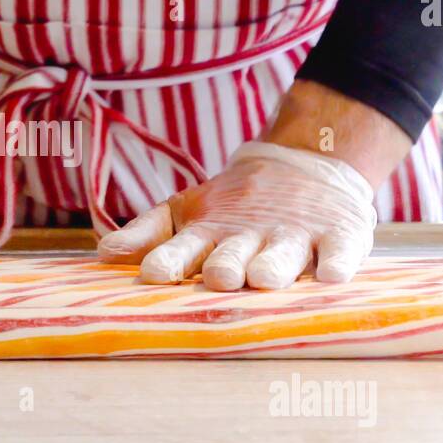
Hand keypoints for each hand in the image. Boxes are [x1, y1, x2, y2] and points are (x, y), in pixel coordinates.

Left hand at [97, 141, 376, 289]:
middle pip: (233, 255)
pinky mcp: (338, 235)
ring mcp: (295, 235)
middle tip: (219, 276)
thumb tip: (102, 251)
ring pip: (282, 255)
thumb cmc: (235, 204)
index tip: (152, 274)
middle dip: (224, 266)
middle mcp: (250, 236)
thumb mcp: (188, 211)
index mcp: (211, 232)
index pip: (183, 247)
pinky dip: (338, 263)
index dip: (168, 261)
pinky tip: (333, 275)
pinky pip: (340, 252)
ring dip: (273, 266)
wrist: (306, 164)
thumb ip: (148, 232)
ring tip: (265, 278)